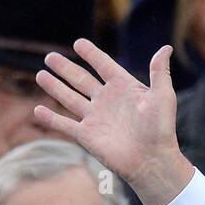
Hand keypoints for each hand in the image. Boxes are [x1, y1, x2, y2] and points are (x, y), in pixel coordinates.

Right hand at [34, 41, 194, 204]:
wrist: (152, 161)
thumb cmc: (161, 130)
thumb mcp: (163, 96)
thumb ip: (160, 71)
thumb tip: (167, 48)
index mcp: (123, 87)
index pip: (103, 65)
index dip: (91, 54)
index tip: (78, 43)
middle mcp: (107, 100)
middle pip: (81, 79)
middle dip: (65, 68)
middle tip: (49, 57)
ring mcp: (95, 118)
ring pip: (69, 98)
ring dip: (54, 87)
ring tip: (40, 74)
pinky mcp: (87, 136)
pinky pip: (64, 124)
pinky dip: (50, 118)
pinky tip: (38, 110)